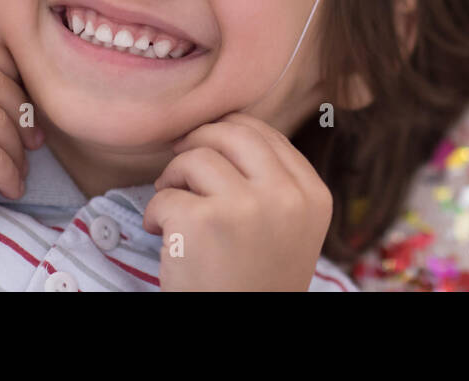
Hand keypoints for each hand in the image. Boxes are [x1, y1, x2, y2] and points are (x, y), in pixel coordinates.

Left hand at [142, 113, 332, 290]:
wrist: (243, 339)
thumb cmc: (256, 283)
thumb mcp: (290, 229)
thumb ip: (275, 183)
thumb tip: (226, 128)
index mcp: (313, 195)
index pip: (265, 134)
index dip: (228, 133)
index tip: (208, 149)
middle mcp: (286, 196)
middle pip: (231, 133)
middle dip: (197, 142)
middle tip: (180, 165)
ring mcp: (246, 207)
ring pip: (195, 157)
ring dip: (173, 179)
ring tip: (172, 208)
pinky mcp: (204, 223)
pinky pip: (165, 195)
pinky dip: (154, 215)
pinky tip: (163, 237)